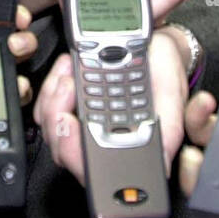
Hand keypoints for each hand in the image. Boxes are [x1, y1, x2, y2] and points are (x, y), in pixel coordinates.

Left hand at [0, 5, 40, 140]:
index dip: (6, 15)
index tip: (15, 17)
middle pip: (10, 44)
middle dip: (22, 40)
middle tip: (15, 44)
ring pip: (16, 72)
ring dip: (22, 72)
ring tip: (16, 79)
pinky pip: (11, 101)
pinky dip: (19, 97)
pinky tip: (14, 96)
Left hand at [35, 25, 188, 182]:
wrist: (157, 49)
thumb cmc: (164, 79)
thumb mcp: (172, 103)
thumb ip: (166, 135)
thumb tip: (160, 165)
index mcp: (119, 150)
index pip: (87, 168)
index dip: (71, 152)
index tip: (69, 123)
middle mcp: (96, 140)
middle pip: (59, 145)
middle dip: (56, 114)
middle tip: (68, 87)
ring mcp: (79, 121)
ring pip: (48, 122)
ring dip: (55, 94)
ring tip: (72, 71)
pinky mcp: (66, 102)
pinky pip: (45, 100)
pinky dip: (53, 81)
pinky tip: (68, 67)